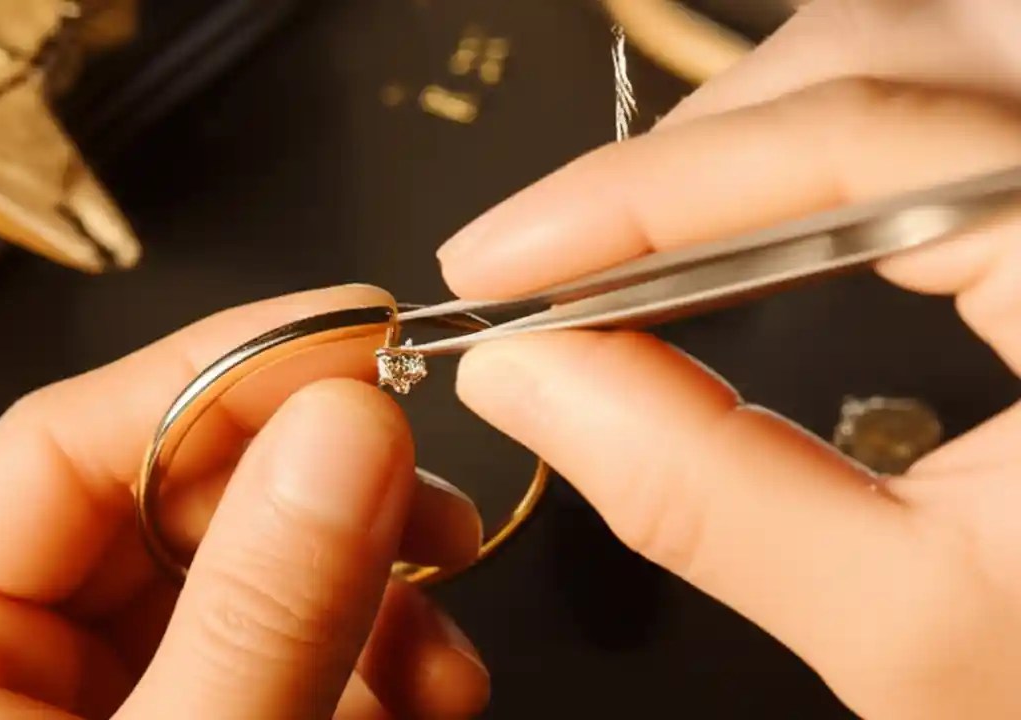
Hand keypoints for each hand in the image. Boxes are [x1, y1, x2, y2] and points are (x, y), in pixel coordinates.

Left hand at [0, 285, 489, 719]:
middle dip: (327, 503)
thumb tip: (347, 426)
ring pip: (248, 581)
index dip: (222, 370)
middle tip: (428, 501)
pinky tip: (419, 691)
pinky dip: (366, 666)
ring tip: (441, 652)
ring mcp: (99, 704)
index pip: (65, 439)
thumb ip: (257, 610)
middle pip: (176, 503)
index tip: (358, 333)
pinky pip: (279, 655)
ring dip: (371, 598)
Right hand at [444, 3, 1020, 717]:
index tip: (503, 258)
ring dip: (747, 137)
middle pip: (877, 56)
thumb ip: (699, 493)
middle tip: (552, 263)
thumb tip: (528, 376)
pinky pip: (941, 103)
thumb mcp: (902, 621)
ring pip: (904, 53)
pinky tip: (753, 224)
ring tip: (635, 243)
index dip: (643, 188)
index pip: (857, 139)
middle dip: (685, 158)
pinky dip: (818, 147)